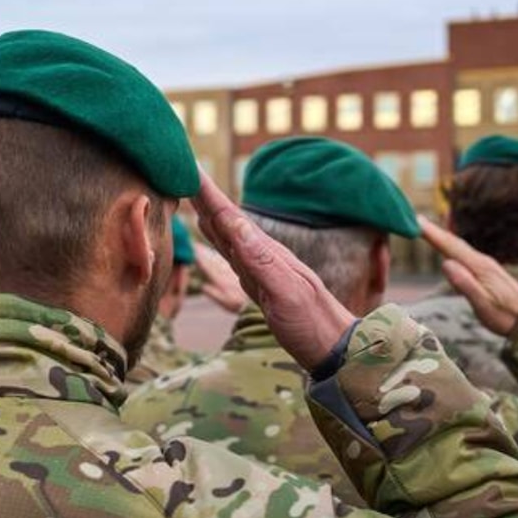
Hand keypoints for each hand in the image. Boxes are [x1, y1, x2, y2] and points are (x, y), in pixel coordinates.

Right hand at [190, 173, 355, 369]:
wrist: (335, 350)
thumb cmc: (312, 324)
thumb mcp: (286, 292)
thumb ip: (260, 259)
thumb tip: (235, 222)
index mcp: (266, 254)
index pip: (231, 218)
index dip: (209, 194)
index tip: (191, 166)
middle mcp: (262, 256)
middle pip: (226, 219)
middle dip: (204, 195)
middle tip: (181, 168)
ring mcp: (261, 269)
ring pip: (227, 233)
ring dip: (208, 211)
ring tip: (191, 191)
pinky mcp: (259, 284)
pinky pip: (230, 252)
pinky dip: (216, 237)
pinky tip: (211, 230)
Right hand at [420, 218, 517, 335]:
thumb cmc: (505, 316)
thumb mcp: (483, 304)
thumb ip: (465, 284)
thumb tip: (445, 263)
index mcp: (479, 267)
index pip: (450, 247)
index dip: (432, 234)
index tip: (415, 221)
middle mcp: (482, 261)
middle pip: (454, 243)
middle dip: (434, 230)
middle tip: (415, 218)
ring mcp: (486, 265)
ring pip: (460, 247)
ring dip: (442, 236)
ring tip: (426, 228)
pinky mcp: (487, 271)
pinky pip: (465, 253)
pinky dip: (452, 246)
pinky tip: (449, 246)